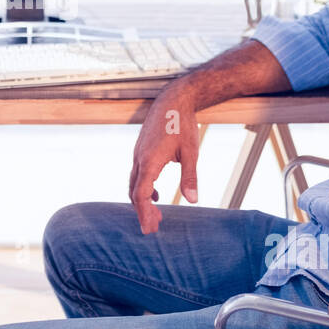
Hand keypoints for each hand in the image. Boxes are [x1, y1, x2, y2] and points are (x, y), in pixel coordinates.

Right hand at [127, 88, 199, 234]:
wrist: (173, 99)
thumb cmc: (182, 124)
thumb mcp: (191, 152)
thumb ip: (190, 177)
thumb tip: (193, 200)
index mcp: (150, 161)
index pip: (142, 194)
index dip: (144, 213)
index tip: (148, 229)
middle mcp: (140, 158)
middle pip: (135, 192)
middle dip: (143, 212)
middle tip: (153, 229)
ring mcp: (138, 153)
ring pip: (135, 183)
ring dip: (143, 201)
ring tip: (156, 215)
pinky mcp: (141, 150)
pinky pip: (138, 174)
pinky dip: (144, 188)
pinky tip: (157, 195)